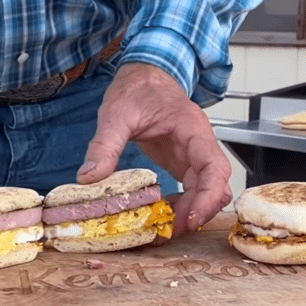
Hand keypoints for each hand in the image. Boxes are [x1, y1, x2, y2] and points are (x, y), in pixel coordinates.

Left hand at [78, 62, 232, 233]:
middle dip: (199, 211)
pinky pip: (191, 189)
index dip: (208, 197)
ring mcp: (192, 155)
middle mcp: (199, 145)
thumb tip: (89, 177)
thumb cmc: (137, 87)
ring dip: (192, 211)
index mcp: (193, 130)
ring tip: (165, 226)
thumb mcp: (116, 113)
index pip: (215, 167)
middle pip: (216, 185)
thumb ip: (105, 145)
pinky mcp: (181, 162)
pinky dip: (182, 205)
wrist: (144, 74)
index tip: (190, 219)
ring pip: (207, 190)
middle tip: (170, 231)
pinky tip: (162, 213)